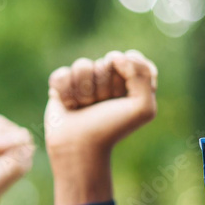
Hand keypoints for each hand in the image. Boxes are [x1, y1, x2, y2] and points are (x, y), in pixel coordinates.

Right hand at [45, 51, 157, 204]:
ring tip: (83, 108)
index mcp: (130, 81)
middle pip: (105, 61)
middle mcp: (108, 79)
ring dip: (83, 91)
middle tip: (102, 107)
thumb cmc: (111, 129)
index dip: (126, 76)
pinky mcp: (62, 85)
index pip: (131, 58)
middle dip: (104, 87)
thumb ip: (143, 74)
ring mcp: (84, 81)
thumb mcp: (143, 107)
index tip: (124, 97)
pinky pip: (61, 74)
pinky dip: (64, 92)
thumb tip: (116, 56)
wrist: (79, 148)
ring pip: (82, 65)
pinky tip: (68, 106)